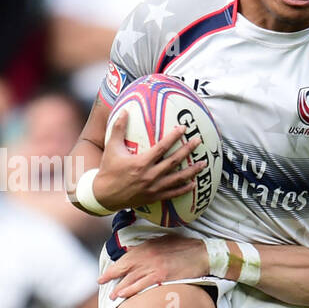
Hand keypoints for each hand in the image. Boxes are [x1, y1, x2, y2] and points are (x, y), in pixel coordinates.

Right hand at [92, 109, 206, 210]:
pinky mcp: (155, 197)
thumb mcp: (111, 148)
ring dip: (192, 171)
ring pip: (178, 179)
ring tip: (204, 164)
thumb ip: (118, 129)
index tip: (183, 128)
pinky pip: (173, 193)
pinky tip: (194, 184)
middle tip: (198, 141)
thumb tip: (123, 110)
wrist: (104, 195)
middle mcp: (150, 175)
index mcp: (141, 162)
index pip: (162, 147)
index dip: (174, 137)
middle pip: (174, 161)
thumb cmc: (108, 169)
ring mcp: (154, 188)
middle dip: (188, 150)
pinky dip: (184, 189)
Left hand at [99, 235, 209, 298]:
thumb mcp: (163, 241)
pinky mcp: (161, 277)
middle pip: (124, 269)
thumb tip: (132, 252)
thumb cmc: (184, 248)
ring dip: (119, 288)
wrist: (202, 254)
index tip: (104, 275)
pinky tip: (123, 295)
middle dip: (110, 277)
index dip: (112, 268)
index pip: (124, 259)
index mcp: (147, 247)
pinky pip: (142, 285)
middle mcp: (147, 257)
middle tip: (101, 284)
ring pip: (131, 279)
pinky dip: (131, 290)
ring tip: (112, 295)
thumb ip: (147, 247)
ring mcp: (153, 267)